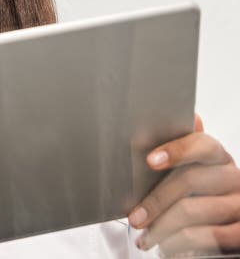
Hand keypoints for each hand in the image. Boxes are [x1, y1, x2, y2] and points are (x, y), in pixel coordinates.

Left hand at [129, 115, 239, 255]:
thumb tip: (191, 119)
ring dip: (161, 227)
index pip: (202, 144)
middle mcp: (234, 177)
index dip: (176, 150)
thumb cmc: (191, 200)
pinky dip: (180, 243)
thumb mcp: (183, 177)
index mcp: (217, 157)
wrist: (213, 238)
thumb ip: (178, 154)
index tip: (150, 161)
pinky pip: (208, 236)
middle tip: (134, 218)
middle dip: (155, 201)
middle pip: (190, 179)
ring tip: (144, 238)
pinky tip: (167, 248)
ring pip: (192, 210)